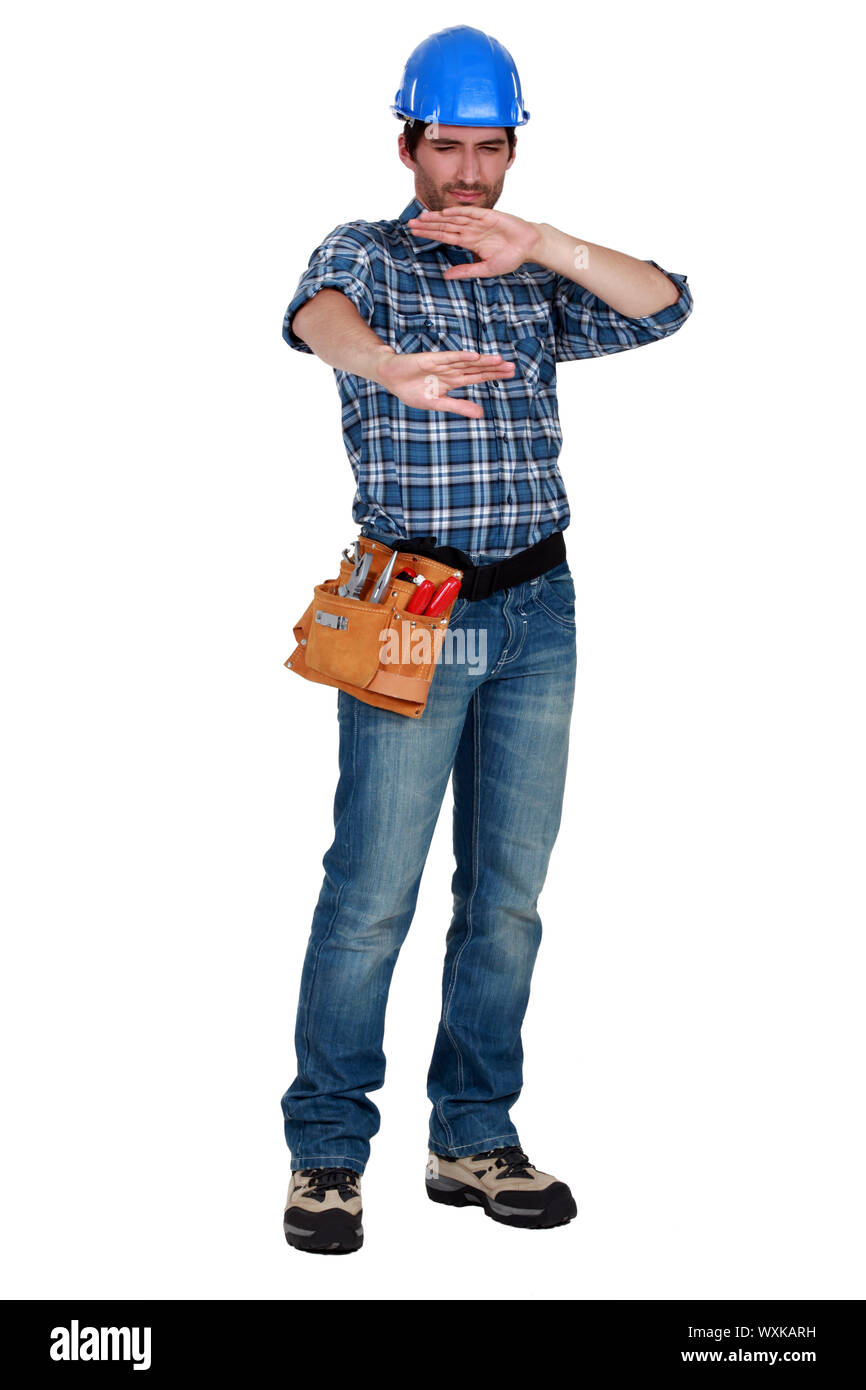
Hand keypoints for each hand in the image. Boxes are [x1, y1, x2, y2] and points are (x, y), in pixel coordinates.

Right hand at [375, 347, 514, 418]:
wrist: (391, 377)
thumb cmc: (412, 390)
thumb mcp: (437, 403)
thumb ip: (459, 407)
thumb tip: (481, 414)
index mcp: (453, 381)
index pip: (478, 377)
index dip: (493, 375)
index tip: (510, 373)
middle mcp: (451, 371)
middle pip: (477, 368)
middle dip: (494, 367)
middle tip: (512, 366)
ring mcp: (442, 364)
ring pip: (467, 362)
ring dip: (483, 361)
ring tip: (500, 359)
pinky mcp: (431, 360)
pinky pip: (449, 358)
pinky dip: (462, 357)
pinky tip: (475, 356)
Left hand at [407, 206, 541, 279]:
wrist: (529, 246)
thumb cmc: (510, 257)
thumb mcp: (485, 269)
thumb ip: (466, 271)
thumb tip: (446, 276)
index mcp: (469, 242)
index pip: (445, 236)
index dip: (430, 234)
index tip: (415, 233)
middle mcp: (471, 230)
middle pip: (445, 226)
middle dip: (428, 225)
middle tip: (411, 224)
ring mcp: (479, 222)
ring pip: (454, 219)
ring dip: (438, 217)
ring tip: (422, 217)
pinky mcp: (489, 216)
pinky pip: (471, 213)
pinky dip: (459, 212)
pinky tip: (445, 212)